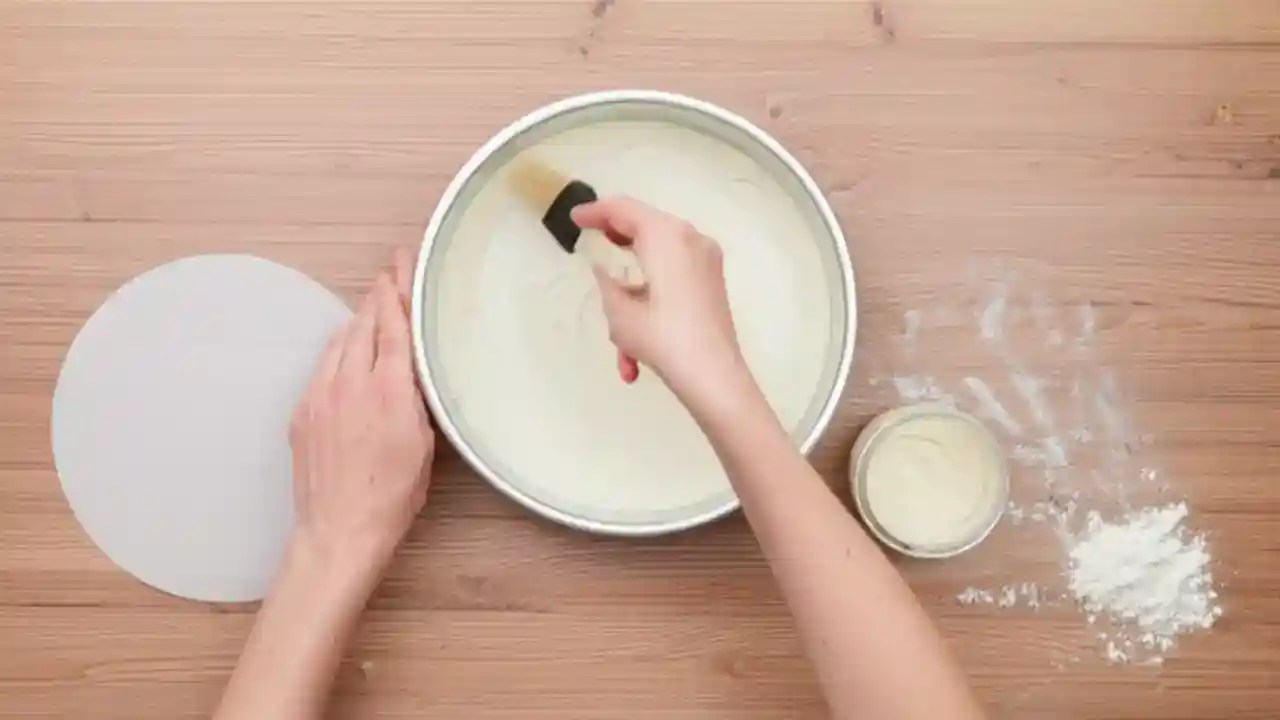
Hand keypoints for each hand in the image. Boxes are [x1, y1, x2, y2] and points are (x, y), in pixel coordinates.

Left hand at [287, 249, 433, 573]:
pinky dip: (339, 351)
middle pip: (364, 324)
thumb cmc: (392, 496)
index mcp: (389, 390)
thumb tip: (415, 373)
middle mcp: (350, 383)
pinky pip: (322, 366)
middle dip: (379, 296)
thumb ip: (418, 400)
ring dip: (358, 321)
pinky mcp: (302, 412)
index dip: (399, 291)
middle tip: (392, 274)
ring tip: (374, 309)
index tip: (402, 264)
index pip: (394, 326)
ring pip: (340, 341)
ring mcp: (320, 395)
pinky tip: (348, 353)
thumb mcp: (424, 445)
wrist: (337, 531)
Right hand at [571, 197, 745, 402]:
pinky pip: (674, 278)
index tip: (575, 218)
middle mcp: (691, 239)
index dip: (596, 211)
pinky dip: (652, 301)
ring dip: (633, 288)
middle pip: (645, 227)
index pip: (624, 210)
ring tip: (615, 324)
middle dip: (617, 238)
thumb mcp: (620, 313)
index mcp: (667, 236)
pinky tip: (635, 354)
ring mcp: (706, 260)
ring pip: (658, 259)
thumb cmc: (663, 340)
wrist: (715, 378)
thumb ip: (608, 283)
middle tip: (592, 240)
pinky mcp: (712, 282)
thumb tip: (608, 272)